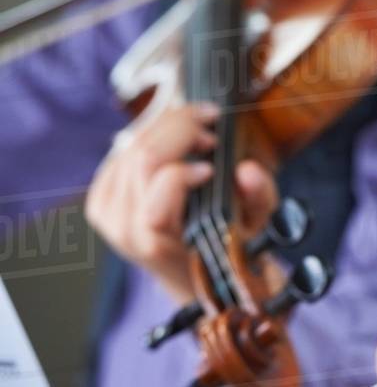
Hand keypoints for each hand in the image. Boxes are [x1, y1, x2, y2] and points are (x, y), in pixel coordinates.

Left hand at [86, 102, 278, 303]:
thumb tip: (248, 171)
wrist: (189, 276)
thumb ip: (258, 197)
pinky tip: (172, 138)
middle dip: (182, 126)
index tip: (216, 148)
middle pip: (143, 154)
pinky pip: (118, 153)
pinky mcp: (99, 200)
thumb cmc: (222, 247)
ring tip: (197, 129)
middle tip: (211, 121)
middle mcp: (124, 227)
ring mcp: (105, 214)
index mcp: (159, 239)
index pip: (164, 181)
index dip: (192, 154)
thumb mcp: (254, 226)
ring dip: (166, 126)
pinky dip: (148, 135)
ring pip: (129, 147)